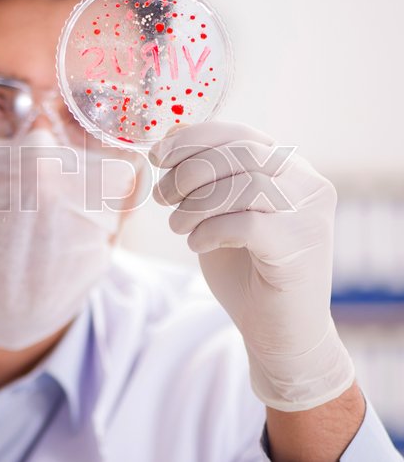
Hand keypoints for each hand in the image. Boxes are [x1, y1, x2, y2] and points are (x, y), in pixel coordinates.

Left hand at [148, 121, 354, 411]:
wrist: (280, 332)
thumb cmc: (247, 269)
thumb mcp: (218, 213)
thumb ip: (204, 175)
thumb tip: (171, 134)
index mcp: (290, 169)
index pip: (240, 135)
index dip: (193, 140)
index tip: (157, 156)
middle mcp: (308, 185)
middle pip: (239, 155)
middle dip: (188, 172)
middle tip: (162, 198)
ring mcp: (309, 216)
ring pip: (242, 186)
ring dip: (194, 205)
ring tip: (177, 226)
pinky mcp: (299, 248)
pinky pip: (244, 224)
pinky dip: (209, 231)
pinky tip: (198, 244)